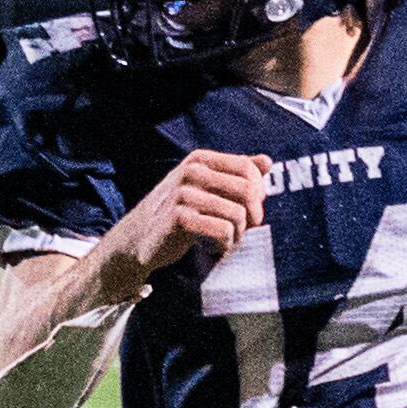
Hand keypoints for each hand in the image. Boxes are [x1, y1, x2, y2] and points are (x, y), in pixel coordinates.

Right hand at [102, 147, 270, 285]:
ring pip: (237, 215)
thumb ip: (236, 174)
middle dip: (252, 218)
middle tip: (239, 231)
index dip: (258, 195)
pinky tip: (210, 247)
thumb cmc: (180, 212)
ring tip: (223, 241)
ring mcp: (183, 193)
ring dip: (237, 235)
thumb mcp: (206, 188)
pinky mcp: (178, 218)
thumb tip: (267, 162)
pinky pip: (222, 231)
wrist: (138, 238)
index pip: (248, 169)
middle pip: (248, 192)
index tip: (249, 213)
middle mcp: (191, 171)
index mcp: (200, 159)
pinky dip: (223, 245)